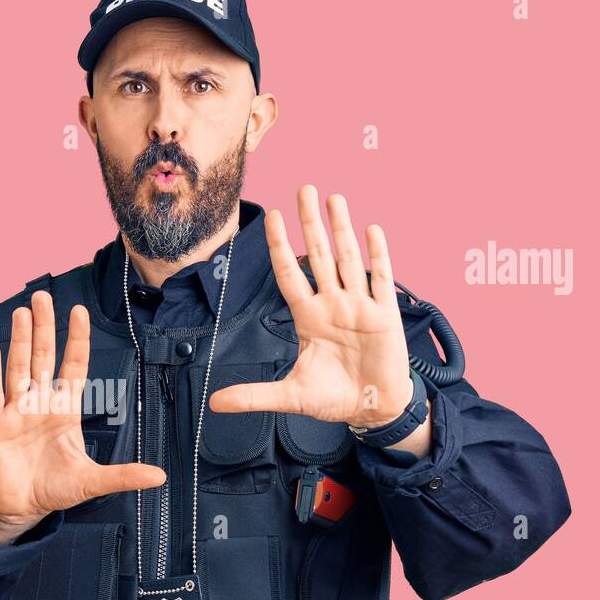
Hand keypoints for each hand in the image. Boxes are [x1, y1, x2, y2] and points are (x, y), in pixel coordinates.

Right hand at [0, 290, 165, 544]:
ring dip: (20, 341)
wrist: (23, 507)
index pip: (73, 366)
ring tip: (22, 312)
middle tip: (43, 297)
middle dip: (44, 328)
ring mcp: (15, 412)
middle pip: (43, 358)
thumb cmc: (56, 488)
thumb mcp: (92, 481)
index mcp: (65, 410)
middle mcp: (40, 404)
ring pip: (19, 369)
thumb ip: (123, 476)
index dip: (77, 340)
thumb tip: (159, 477)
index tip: (80, 312)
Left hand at [208, 185, 413, 427]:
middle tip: (304, 189)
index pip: (289, 273)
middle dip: (310, 223)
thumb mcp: (289, 396)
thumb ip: (254, 395)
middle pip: (319, 255)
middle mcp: (332, 304)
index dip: (280, 245)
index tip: (271, 216)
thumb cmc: (333, 399)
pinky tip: (371, 229)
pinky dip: (377, 254)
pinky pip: (380, 279)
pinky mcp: (384, 315)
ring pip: (348, 258)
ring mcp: (359, 306)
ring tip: (334, 198)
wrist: (372, 410)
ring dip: (342, 229)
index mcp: (308, 317)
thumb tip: (214, 403)